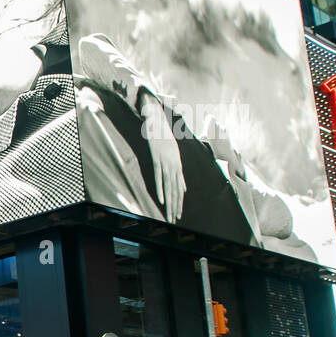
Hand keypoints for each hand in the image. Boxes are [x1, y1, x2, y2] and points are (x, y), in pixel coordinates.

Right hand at [141, 98, 185, 222]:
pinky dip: (160, 189)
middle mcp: (174, 163)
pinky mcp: (157, 158)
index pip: (179, 187)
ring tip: (169, 215)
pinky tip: (161, 200)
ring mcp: (166, 161)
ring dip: (170, 202)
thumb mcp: (169, 149)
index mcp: (177, 162)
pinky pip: (159, 176)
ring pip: (169, 186)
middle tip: (175, 220)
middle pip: (176, 190)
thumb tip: (177, 179)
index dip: (179, 201)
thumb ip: (173, 165)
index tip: (178, 213)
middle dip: (175, 206)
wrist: (155, 116)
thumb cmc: (160, 131)